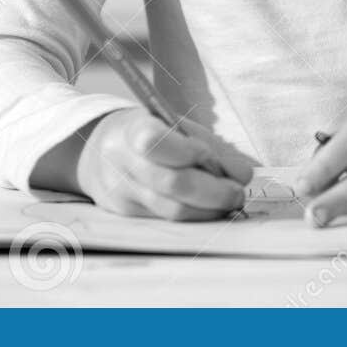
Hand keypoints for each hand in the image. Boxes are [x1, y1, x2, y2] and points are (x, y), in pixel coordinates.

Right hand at [73, 108, 255, 220]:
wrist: (102, 149)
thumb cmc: (153, 132)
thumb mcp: (179, 127)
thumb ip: (213, 147)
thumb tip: (244, 175)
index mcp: (133, 129)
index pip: (154, 142)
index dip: (187, 152)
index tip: (208, 155)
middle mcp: (122, 162)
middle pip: (171, 183)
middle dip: (213, 192)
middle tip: (237, 193)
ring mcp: (122, 191)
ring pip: (172, 209)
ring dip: (209, 209)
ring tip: (229, 202)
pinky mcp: (127, 214)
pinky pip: (167, 219)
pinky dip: (195, 216)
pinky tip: (209, 208)